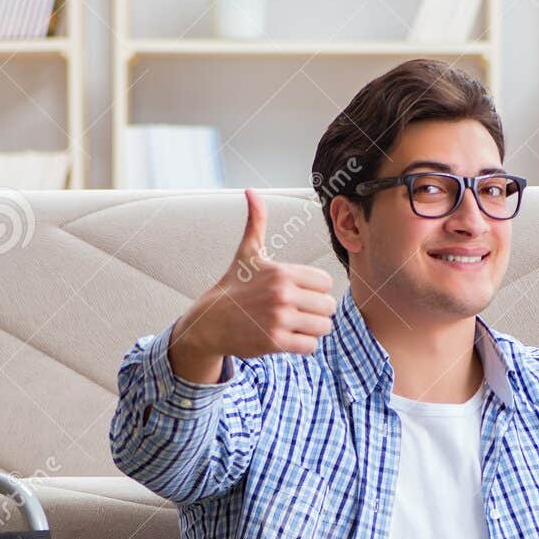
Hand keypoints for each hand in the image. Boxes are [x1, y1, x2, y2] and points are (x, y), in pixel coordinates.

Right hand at [168, 188, 337, 382]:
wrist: (210, 321)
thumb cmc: (234, 286)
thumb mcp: (247, 253)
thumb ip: (256, 222)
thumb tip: (251, 191)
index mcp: (282, 272)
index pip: (326, 282)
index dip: (316, 290)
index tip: (300, 292)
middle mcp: (282, 294)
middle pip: (328, 306)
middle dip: (317, 311)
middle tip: (300, 312)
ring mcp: (279, 319)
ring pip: (323, 327)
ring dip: (312, 329)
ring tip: (295, 325)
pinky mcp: (275, 342)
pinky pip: (310, 346)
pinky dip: (303, 345)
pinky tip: (288, 338)